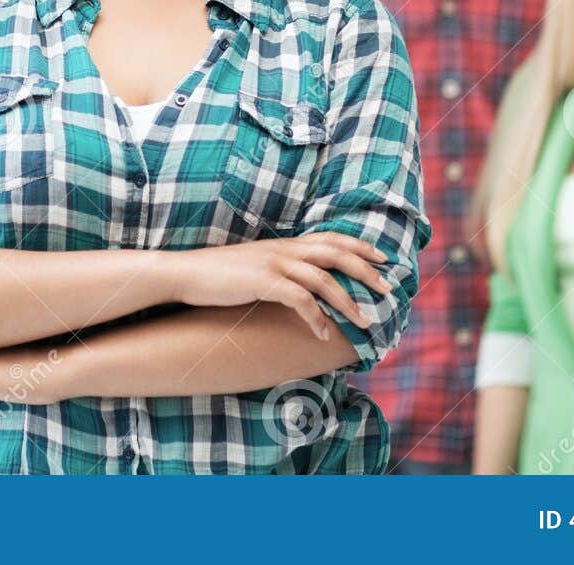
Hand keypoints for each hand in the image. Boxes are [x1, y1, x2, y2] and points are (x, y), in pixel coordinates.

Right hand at [163, 234, 391, 340]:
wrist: (185, 273)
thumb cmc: (218, 275)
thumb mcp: (254, 265)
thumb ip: (278, 268)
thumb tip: (298, 284)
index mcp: (284, 244)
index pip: (330, 238)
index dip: (359, 246)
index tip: (383, 258)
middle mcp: (283, 249)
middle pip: (335, 253)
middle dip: (366, 270)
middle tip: (388, 288)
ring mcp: (273, 264)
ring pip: (324, 279)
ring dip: (348, 301)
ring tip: (366, 321)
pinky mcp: (263, 283)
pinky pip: (300, 300)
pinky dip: (317, 318)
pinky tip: (323, 334)